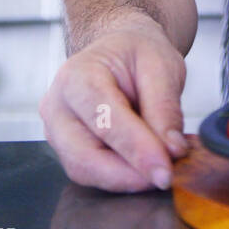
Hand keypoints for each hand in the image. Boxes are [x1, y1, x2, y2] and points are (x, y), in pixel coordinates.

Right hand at [39, 18, 188, 192]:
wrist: (119, 49)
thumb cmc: (136, 52)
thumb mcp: (162, 65)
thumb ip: (165, 107)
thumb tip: (172, 150)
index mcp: (76, 76)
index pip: (104, 121)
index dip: (136, 149)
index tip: (165, 170)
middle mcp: (57, 106)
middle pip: (84, 156)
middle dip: (127, 174)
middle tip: (165, 178)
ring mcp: (56, 131)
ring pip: (85, 171)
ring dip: (125, 178)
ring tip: (160, 169)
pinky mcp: (66, 150)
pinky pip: (90, 173)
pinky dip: (120, 176)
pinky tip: (145, 169)